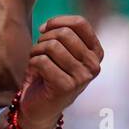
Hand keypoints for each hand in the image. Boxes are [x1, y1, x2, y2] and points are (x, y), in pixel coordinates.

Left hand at [18, 14, 103, 128]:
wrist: (39, 107)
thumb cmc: (47, 74)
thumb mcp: (58, 50)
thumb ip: (60, 34)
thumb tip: (47, 25)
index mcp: (96, 53)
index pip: (80, 23)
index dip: (57, 21)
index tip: (44, 30)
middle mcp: (94, 65)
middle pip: (64, 33)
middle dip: (44, 38)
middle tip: (38, 51)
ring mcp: (83, 77)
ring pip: (52, 46)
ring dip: (36, 51)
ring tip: (36, 61)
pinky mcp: (67, 87)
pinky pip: (42, 61)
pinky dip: (32, 63)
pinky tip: (35, 73)